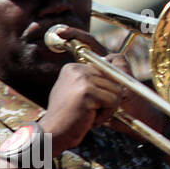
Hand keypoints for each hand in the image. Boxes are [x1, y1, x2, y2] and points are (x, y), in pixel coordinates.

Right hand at [40, 29, 130, 153]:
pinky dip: (106, 114)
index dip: (77, 35)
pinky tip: (90, 120)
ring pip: (116, 90)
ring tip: (90, 116)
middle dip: (111, 96)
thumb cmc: (71, 120)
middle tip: (92, 111)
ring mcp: (81, 79)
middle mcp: (76, 70)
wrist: (53, 138)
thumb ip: (97, 79)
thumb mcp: (84, 95)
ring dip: (109, 108)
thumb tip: (117, 60)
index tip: (60, 31)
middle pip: (113, 75)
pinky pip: (113, 101)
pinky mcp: (86, 92)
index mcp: (73, 69)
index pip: (87, 45)